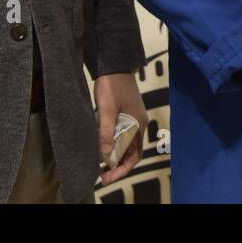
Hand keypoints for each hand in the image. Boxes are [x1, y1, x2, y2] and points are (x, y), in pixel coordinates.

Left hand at [93, 71, 147, 185]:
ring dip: (116, 156)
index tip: (108, 177)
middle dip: (119, 166)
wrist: (114, 64)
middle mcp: (140, 124)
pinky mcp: (128, 114)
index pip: (134, 155)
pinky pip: (124, 135)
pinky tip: (103, 149)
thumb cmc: (111, 86)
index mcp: (138, 124)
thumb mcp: (106, 109)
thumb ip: (106, 132)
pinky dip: (115, 145)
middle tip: (102, 176)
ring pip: (128, 144)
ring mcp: (135, 119)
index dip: (122, 169)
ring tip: (101, 166)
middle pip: (132, 152)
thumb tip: (105, 155)